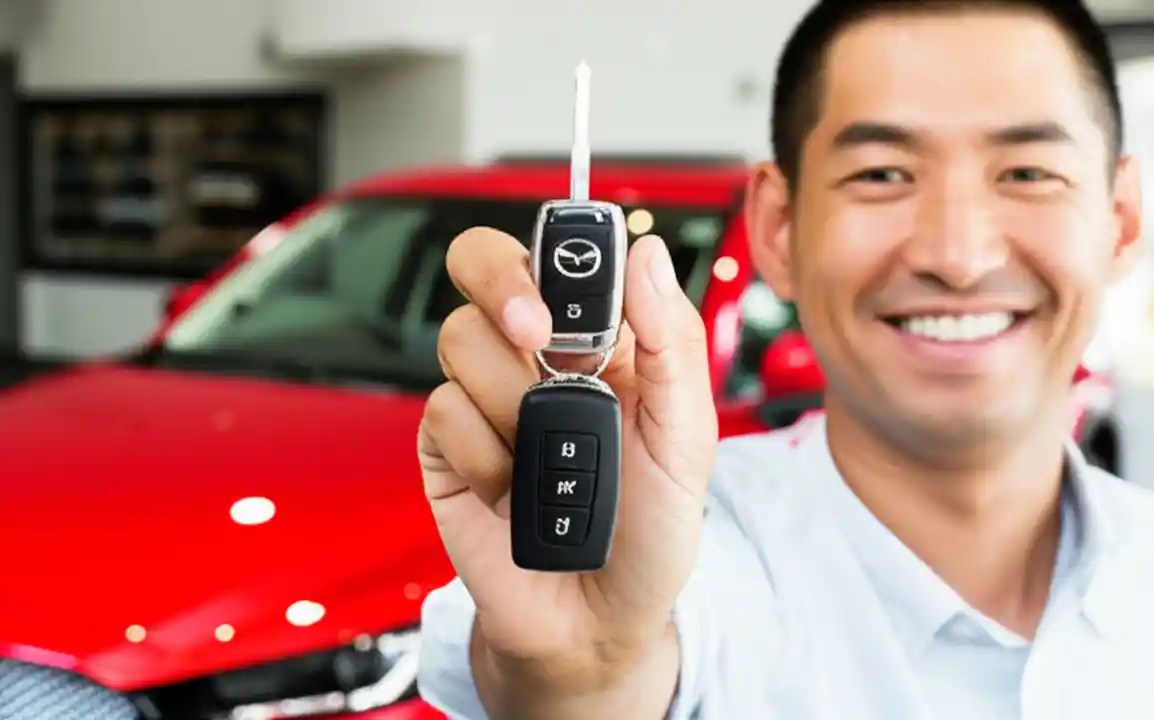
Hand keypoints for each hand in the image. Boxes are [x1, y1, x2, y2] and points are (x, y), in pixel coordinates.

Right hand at [418, 227, 717, 685]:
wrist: (596, 625)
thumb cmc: (650, 534)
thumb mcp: (686, 438)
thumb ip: (671, 342)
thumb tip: (644, 252)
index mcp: (599, 342)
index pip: (559, 255)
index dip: (555, 247)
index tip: (574, 280)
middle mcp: (534, 358)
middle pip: (481, 264)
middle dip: (502, 284)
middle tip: (535, 333)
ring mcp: (486, 399)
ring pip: (461, 338)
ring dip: (515, 402)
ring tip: (549, 458)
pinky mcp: (446, 447)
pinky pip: (444, 412)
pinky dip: (488, 458)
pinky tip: (514, 494)